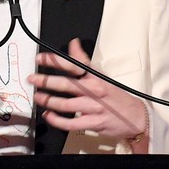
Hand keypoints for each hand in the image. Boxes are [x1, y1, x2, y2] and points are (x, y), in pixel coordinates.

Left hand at [28, 39, 149, 147]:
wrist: (136, 117)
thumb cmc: (117, 98)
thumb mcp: (103, 76)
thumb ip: (85, 63)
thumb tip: (73, 45)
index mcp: (96, 78)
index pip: (75, 65)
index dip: (56, 60)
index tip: (42, 58)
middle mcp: (95, 91)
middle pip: (66, 84)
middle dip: (46, 81)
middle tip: (33, 78)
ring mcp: (94, 108)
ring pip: (66, 104)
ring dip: (48, 100)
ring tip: (38, 97)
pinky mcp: (93, 123)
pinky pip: (71, 123)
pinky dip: (57, 120)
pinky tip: (48, 115)